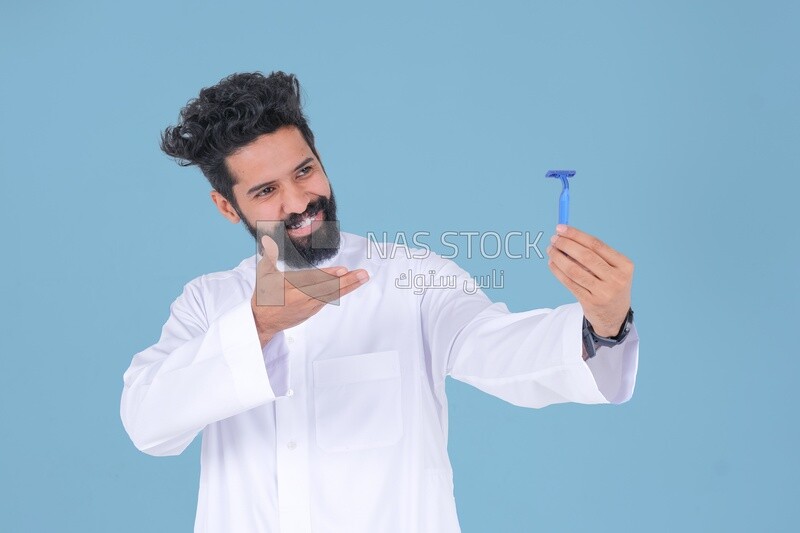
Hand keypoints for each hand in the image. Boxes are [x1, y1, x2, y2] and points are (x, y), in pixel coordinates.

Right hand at [251, 235, 369, 346]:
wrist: (263, 322)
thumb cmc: (264, 296)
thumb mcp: (263, 276)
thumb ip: (269, 257)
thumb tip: (268, 241)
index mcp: (289, 288)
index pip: (311, 280)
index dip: (327, 275)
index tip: (342, 270)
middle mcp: (301, 298)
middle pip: (327, 288)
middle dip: (346, 281)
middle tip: (362, 274)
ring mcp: (309, 306)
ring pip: (331, 294)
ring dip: (348, 286)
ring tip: (362, 277)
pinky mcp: (313, 310)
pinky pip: (329, 299)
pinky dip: (341, 292)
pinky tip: (352, 285)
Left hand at [546, 225, 633, 336]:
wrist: (615, 315)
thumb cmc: (610, 284)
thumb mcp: (612, 268)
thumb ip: (593, 253)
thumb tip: (565, 236)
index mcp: (624, 265)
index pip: (596, 244)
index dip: (576, 235)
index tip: (561, 228)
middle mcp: (616, 279)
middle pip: (585, 256)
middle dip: (566, 244)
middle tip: (553, 238)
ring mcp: (604, 292)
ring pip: (574, 270)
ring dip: (558, 257)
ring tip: (550, 250)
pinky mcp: (591, 302)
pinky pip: (569, 283)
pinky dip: (558, 271)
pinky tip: (552, 263)